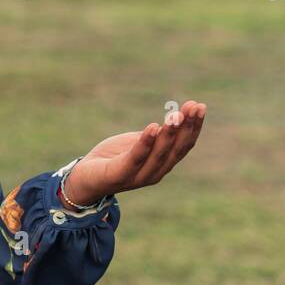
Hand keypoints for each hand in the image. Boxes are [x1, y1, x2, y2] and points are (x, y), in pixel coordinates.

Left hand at [62, 101, 206, 207]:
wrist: (84, 178)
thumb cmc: (114, 157)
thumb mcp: (138, 143)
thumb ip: (155, 136)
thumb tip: (175, 118)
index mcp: (162, 164)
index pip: (184, 145)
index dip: (194, 127)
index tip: (200, 106)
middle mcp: (155, 172)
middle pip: (177, 150)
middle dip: (187, 127)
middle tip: (194, 107)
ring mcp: (138, 176)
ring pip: (159, 155)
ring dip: (169, 134)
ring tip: (176, 115)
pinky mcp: (120, 175)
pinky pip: (135, 158)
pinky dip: (145, 143)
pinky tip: (152, 127)